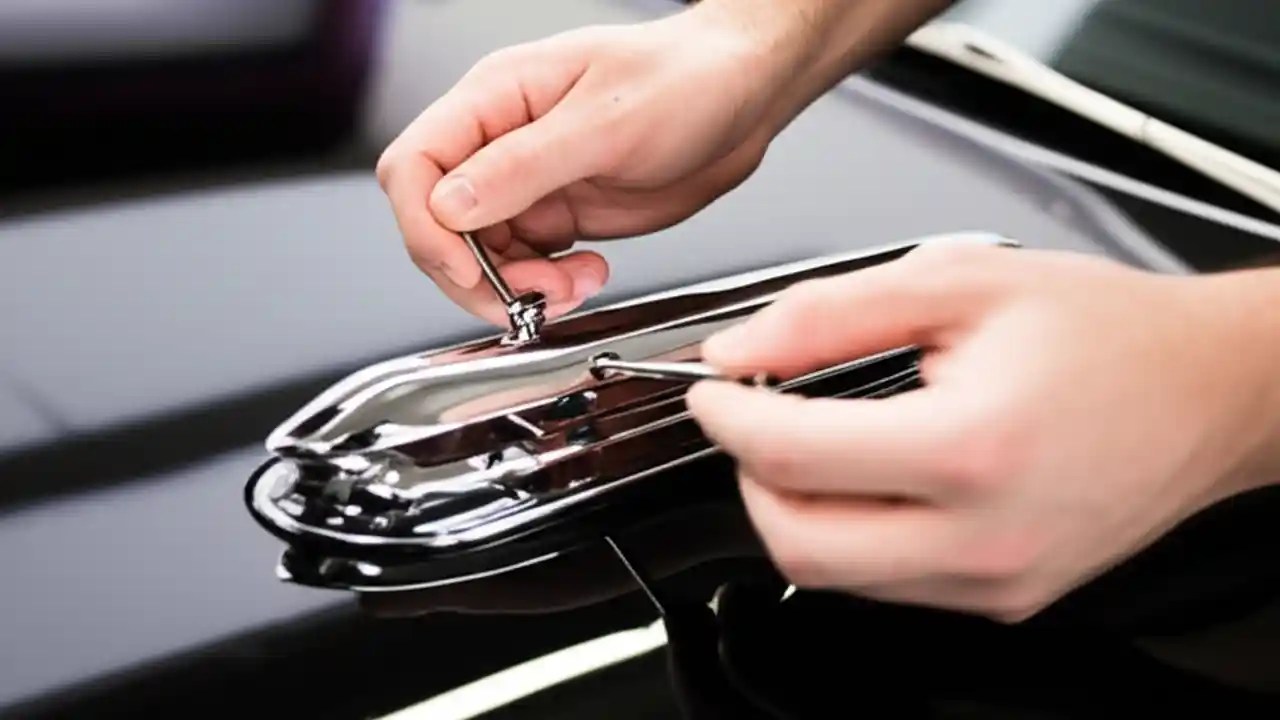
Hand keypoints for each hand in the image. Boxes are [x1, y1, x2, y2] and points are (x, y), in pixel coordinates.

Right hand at [375, 5, 806, 326]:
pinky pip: (523, 263)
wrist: (744, 96)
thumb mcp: (606, 124)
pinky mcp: (558, 212)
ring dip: (515, 287)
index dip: (426, 228)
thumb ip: (522, 167)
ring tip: (571, 285)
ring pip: (480, 254)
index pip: (415, 166)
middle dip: (475, 274)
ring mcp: (528, 180)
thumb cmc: (688, 79)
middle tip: (531, 295)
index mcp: (496, 98)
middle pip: (436, 223)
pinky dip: (546, 285)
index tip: (468, 271)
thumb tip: (449, 206)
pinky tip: (586, 275)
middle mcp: (501, 141)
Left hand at [685, 241, 1279, 622]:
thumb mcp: (959, 285)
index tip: (714, 391)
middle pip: (796, 544)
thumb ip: (831, 314)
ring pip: (836, 576)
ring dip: (797, 511)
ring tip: (815, 442)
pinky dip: (852, 536)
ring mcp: (994, 584)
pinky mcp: (1004, 600)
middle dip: (749, 479)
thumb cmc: (1106, 333)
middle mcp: (983, 539)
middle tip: (753, 421)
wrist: (1206, 390)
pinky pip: (888, 585)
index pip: (792, 456)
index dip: (727, 418)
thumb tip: (742, 347)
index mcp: (970, 450)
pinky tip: (871, 480)